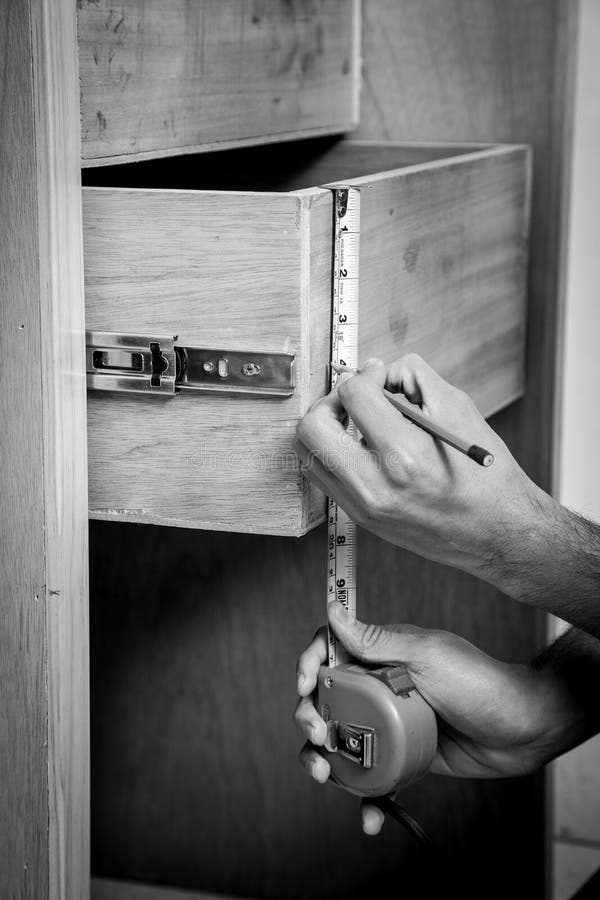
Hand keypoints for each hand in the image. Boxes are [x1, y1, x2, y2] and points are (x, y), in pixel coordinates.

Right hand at [295, 601, 570, 834]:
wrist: (525, 729)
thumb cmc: (481, 683)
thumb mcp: (427, 655)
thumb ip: (379, 639)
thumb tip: (334, 611)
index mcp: (381, 656)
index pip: (331, 652)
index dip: (310, 665)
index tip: (306, 686)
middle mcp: (379, 688)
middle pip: (327, 701)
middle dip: (310, 719)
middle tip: (319, 737)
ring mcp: (391, 724)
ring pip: (342, 742)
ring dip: (324, 761)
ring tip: (325, 775)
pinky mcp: (405, 757)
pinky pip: (376, 778)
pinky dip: (368, 800)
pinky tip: (370, 819)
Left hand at [296, 354, 553, 592]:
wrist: (498, 534)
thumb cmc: (486, 474)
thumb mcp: (459, 410)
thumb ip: (414, 378)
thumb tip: (378, 369)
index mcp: (405, 456)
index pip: (354, 396)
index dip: (366, 375)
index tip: (381, 376)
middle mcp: (376, 485)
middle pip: (312, 427)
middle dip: (331, 400)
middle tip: (356, 397)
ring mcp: (364, 506)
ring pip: (308, 453)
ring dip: (327, 428)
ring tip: (358, 422)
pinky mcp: (361, 518)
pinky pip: (323, 476)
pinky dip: (333, 453)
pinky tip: (361, 447)